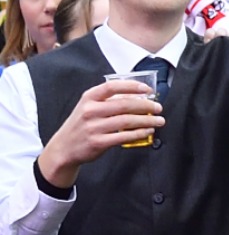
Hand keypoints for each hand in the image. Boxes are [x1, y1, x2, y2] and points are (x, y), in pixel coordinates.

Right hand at [37, 82, 163, 187]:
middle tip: (158, 108)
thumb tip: (137, 97)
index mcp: (89, 98)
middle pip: (124, 105)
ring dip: (147, 120)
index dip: (132, 86)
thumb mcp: (88, 107)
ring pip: (127, 121)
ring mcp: (94, 127)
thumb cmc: (81, 125)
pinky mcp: (98, 142)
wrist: (64, 147)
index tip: (147, 89)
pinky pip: (124, 136)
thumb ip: (108, 101)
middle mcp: (90, 111)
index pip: (112, 86)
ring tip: (158, 120)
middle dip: (146, 106)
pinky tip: (148, 131)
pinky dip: (139, 133)